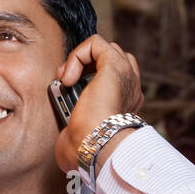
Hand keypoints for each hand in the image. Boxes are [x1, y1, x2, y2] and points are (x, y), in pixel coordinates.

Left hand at [53, 35, 144, 174]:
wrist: (95, 146)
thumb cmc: (87, 150)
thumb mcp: (81, 136)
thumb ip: (76, 128)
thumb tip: (65, 136)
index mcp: (125, 105)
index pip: (113, 78)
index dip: (88, 77)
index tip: (69, 91)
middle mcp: (129, 88)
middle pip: (111, 59)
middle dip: (85, 64)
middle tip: (66, 82)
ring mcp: (126, 76)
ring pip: (104, 48)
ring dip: (80, 58)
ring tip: (67, 78)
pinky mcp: (114, 66)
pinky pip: (95, 43)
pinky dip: (77, 55)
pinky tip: (68, 76)